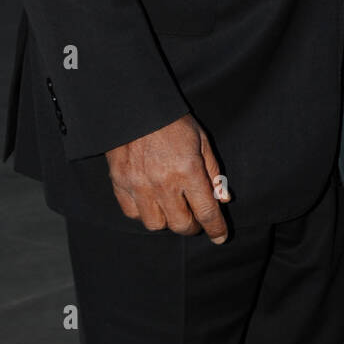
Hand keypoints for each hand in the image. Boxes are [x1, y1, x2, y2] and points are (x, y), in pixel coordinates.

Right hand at [105, 113, 230, 239]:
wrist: (135, 107)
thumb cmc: (172, 123)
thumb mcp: (201, 140)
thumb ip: (213, 172)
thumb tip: (223, 199)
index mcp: (188, 170)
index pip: (206, 211)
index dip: (216, 228)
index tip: (220, 237)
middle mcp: (163, 183)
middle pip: (181, 225)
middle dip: (192, 226)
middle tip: (195, 218)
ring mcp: (139, 186)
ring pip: (156, 224)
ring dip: (167, 221)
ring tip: (172, 208)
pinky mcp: (120, 184)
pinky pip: (133, 214)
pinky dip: (144, 213)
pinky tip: (151, 201)